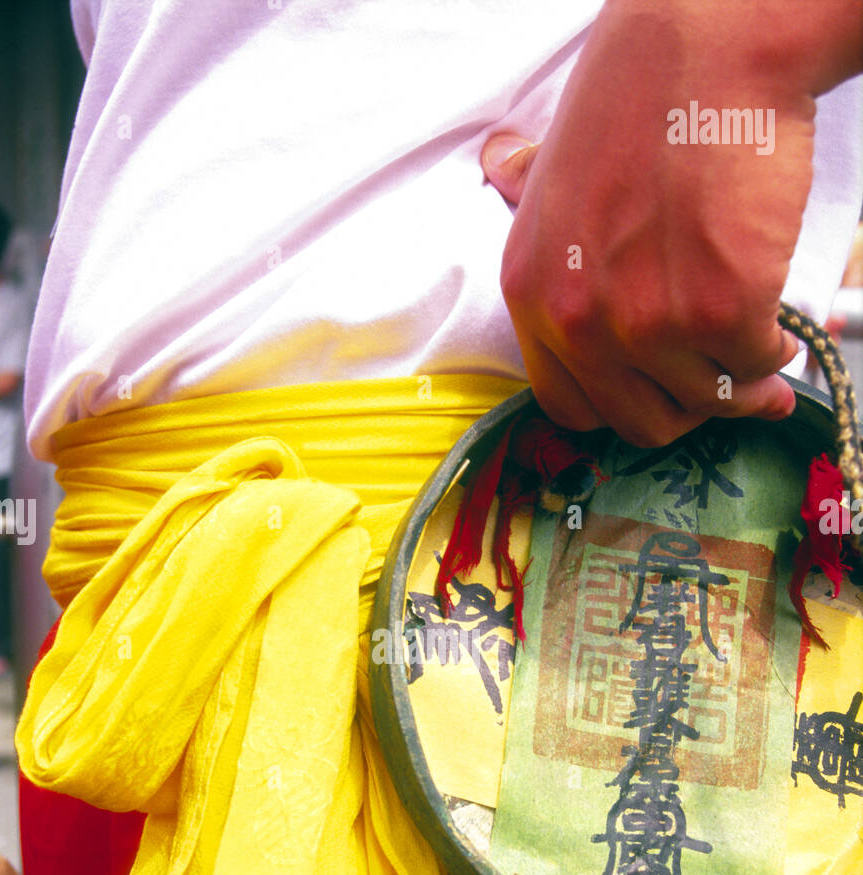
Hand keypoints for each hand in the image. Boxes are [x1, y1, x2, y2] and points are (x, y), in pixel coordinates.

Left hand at [481, 0, 827, 447]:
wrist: (706, 51)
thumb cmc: (636, 98)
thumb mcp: (551, 165)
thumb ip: (529, 199)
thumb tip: (499, 166)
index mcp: (533, 295)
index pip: (569, 406)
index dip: (620, 406)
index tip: (652, 395)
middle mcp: (580, 321)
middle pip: (639, 420)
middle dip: (684, 412)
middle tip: (718, 390)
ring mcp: (648, 323)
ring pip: (703, 399)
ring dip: (739, 388)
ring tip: (760, 360)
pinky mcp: (719, 312)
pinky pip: (753, 364)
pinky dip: (773, 355)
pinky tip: (779, 332)